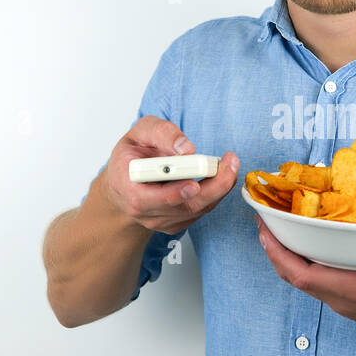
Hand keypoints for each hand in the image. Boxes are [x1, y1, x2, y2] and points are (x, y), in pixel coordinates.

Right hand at [101, 116, 238, 234]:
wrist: (125, 180)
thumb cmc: (132, 156)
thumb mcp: (141, 132)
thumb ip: (161, 133)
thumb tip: (185, 148)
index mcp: (129, 188)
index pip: (154, 198)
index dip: (175, 192)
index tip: (194, 184)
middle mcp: (144, 211)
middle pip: (184, 206)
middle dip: (212, 186)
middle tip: (228, 165)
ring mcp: (161, 220)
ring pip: (197, 209)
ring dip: (219, 188)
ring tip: (229, 164)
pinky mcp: (176, 222)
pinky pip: (201, 211)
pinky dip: (215, 193)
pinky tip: (221, 175)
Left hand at [254, 216, 355, 348]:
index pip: (306, 277)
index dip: (280, 255)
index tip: (265, 231)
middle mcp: (346, 300)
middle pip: (296, 277)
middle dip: (275, 250)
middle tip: (265, 219)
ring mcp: (347, 302)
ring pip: (305, 279)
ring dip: (288, 255)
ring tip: (282, 225)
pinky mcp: (352, 300)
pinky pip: (318, 281)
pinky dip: (305, 261)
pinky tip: (310, 242)